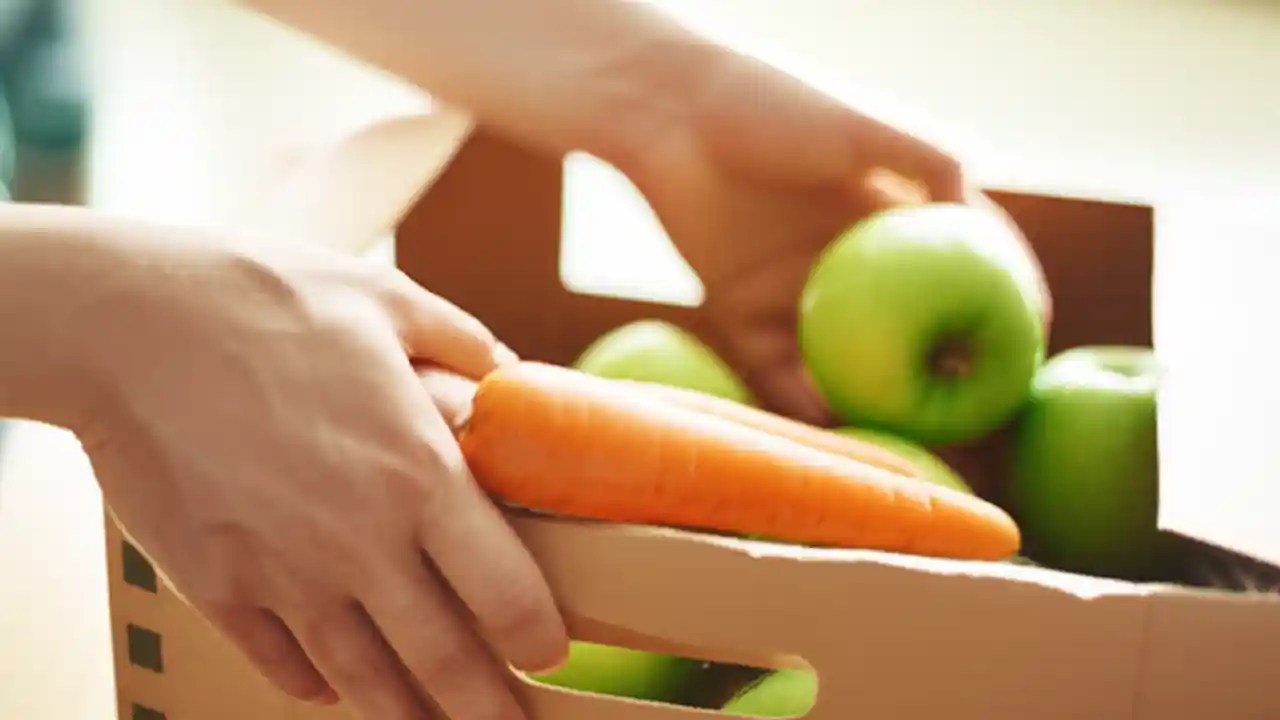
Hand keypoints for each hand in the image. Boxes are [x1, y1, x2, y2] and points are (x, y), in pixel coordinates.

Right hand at [76, 232, 566, 719]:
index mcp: (419, 474)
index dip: (536, 635)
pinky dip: (318, 685)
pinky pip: (282, 664)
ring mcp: (286, 575)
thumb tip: (511, 380)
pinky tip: (335, 687)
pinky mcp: (218, 588)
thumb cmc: (267, 297)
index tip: (548, 650)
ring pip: (365, 679)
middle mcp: (360, 541)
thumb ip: (466, 346)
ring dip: (408, 715)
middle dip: (485, 707)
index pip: (506, 592)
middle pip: (444, 659)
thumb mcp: (390, 301)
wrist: (128, 321)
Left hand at [627, 51, 1047, 424]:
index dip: (994, 316)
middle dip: (936, 386)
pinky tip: (827, 437)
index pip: (957, 275)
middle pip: (905, 338)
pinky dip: (801, 408)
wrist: (668, 120)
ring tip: (902, 452)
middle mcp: (847, 265)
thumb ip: (929, 164)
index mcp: (885, 220)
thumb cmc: (769, 110)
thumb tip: (980, 223)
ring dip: (870, 410)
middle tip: (970, 429)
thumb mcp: (859, 131)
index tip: (1021, 360)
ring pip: (844, 368)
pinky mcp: (741, 315)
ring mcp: (795, 295)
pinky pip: (777, 375)